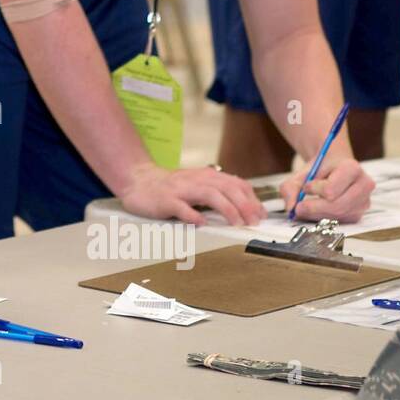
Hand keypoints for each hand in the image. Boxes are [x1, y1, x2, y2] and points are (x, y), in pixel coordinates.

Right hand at [119, 162, 267, 225]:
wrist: (138, 181)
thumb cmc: (170, 187)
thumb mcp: (197, 185)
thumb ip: (218, 192)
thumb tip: (243, 206)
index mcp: (207, 176)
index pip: (237, 184)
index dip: (252, 199)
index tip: (261, 214)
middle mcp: (197, 180)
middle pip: (227, 188)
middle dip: (245, 205)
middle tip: (254, 221)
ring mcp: (181, 189)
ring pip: (210, 195)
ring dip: (227, 208)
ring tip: (237, 223)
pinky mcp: (166, 200)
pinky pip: (182, 207)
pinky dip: (193, 215)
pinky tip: (201, 223)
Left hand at [279, 156, 374, 222]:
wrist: (335, 167)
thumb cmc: (320, 169)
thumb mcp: (302, 172)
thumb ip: (290, 187)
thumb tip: (291, 208)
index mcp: (351, 168)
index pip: (330, 189)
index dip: (313, 190)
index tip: (306, 186)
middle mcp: (364, 185)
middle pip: (336, 206)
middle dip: (313, 208)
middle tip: (298, 207)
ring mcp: (364, 201)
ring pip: (339, 216)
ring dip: (318, 214)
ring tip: (307, 207)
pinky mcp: (359, 214)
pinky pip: (341, 222)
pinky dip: (325, 218)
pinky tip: (318, 210)